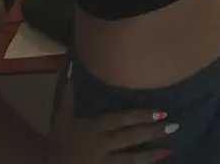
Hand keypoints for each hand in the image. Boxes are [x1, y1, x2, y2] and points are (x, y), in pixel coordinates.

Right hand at [48, 81, 174, 163]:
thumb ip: (70, 93)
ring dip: (151, 155)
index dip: (142, 116)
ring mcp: (104, 162)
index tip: (161, 112)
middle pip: (131, 137)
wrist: (46, 163)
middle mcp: (103, 144)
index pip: (122, 119)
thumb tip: (72, 65)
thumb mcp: (62, 115)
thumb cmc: (58, 138)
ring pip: (131, 159)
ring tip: (169, 151)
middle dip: (152, 132)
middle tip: (173, 127)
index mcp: (95, 126)